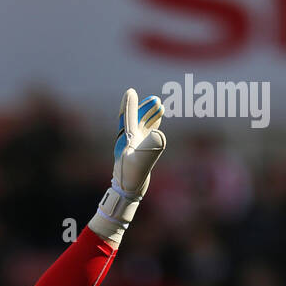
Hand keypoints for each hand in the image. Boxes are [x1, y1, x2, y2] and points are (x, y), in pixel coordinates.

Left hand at [90, 88, 166, 246]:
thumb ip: (150, 150)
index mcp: (126, 140)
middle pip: (135, 118)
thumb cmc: (131, 179)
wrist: (127, 193)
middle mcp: (128, 140)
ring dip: (149, 115)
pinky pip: (145, 133)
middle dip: (144, 108)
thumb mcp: (141, 164)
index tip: (130, 91)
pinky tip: (158, 119)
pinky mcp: (140, 151)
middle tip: (155, 101)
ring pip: (141, 124)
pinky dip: (151, 124)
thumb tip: (160, 135)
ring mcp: (134, 145)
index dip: (129, 105)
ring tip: (159, 106)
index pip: (126, 118)